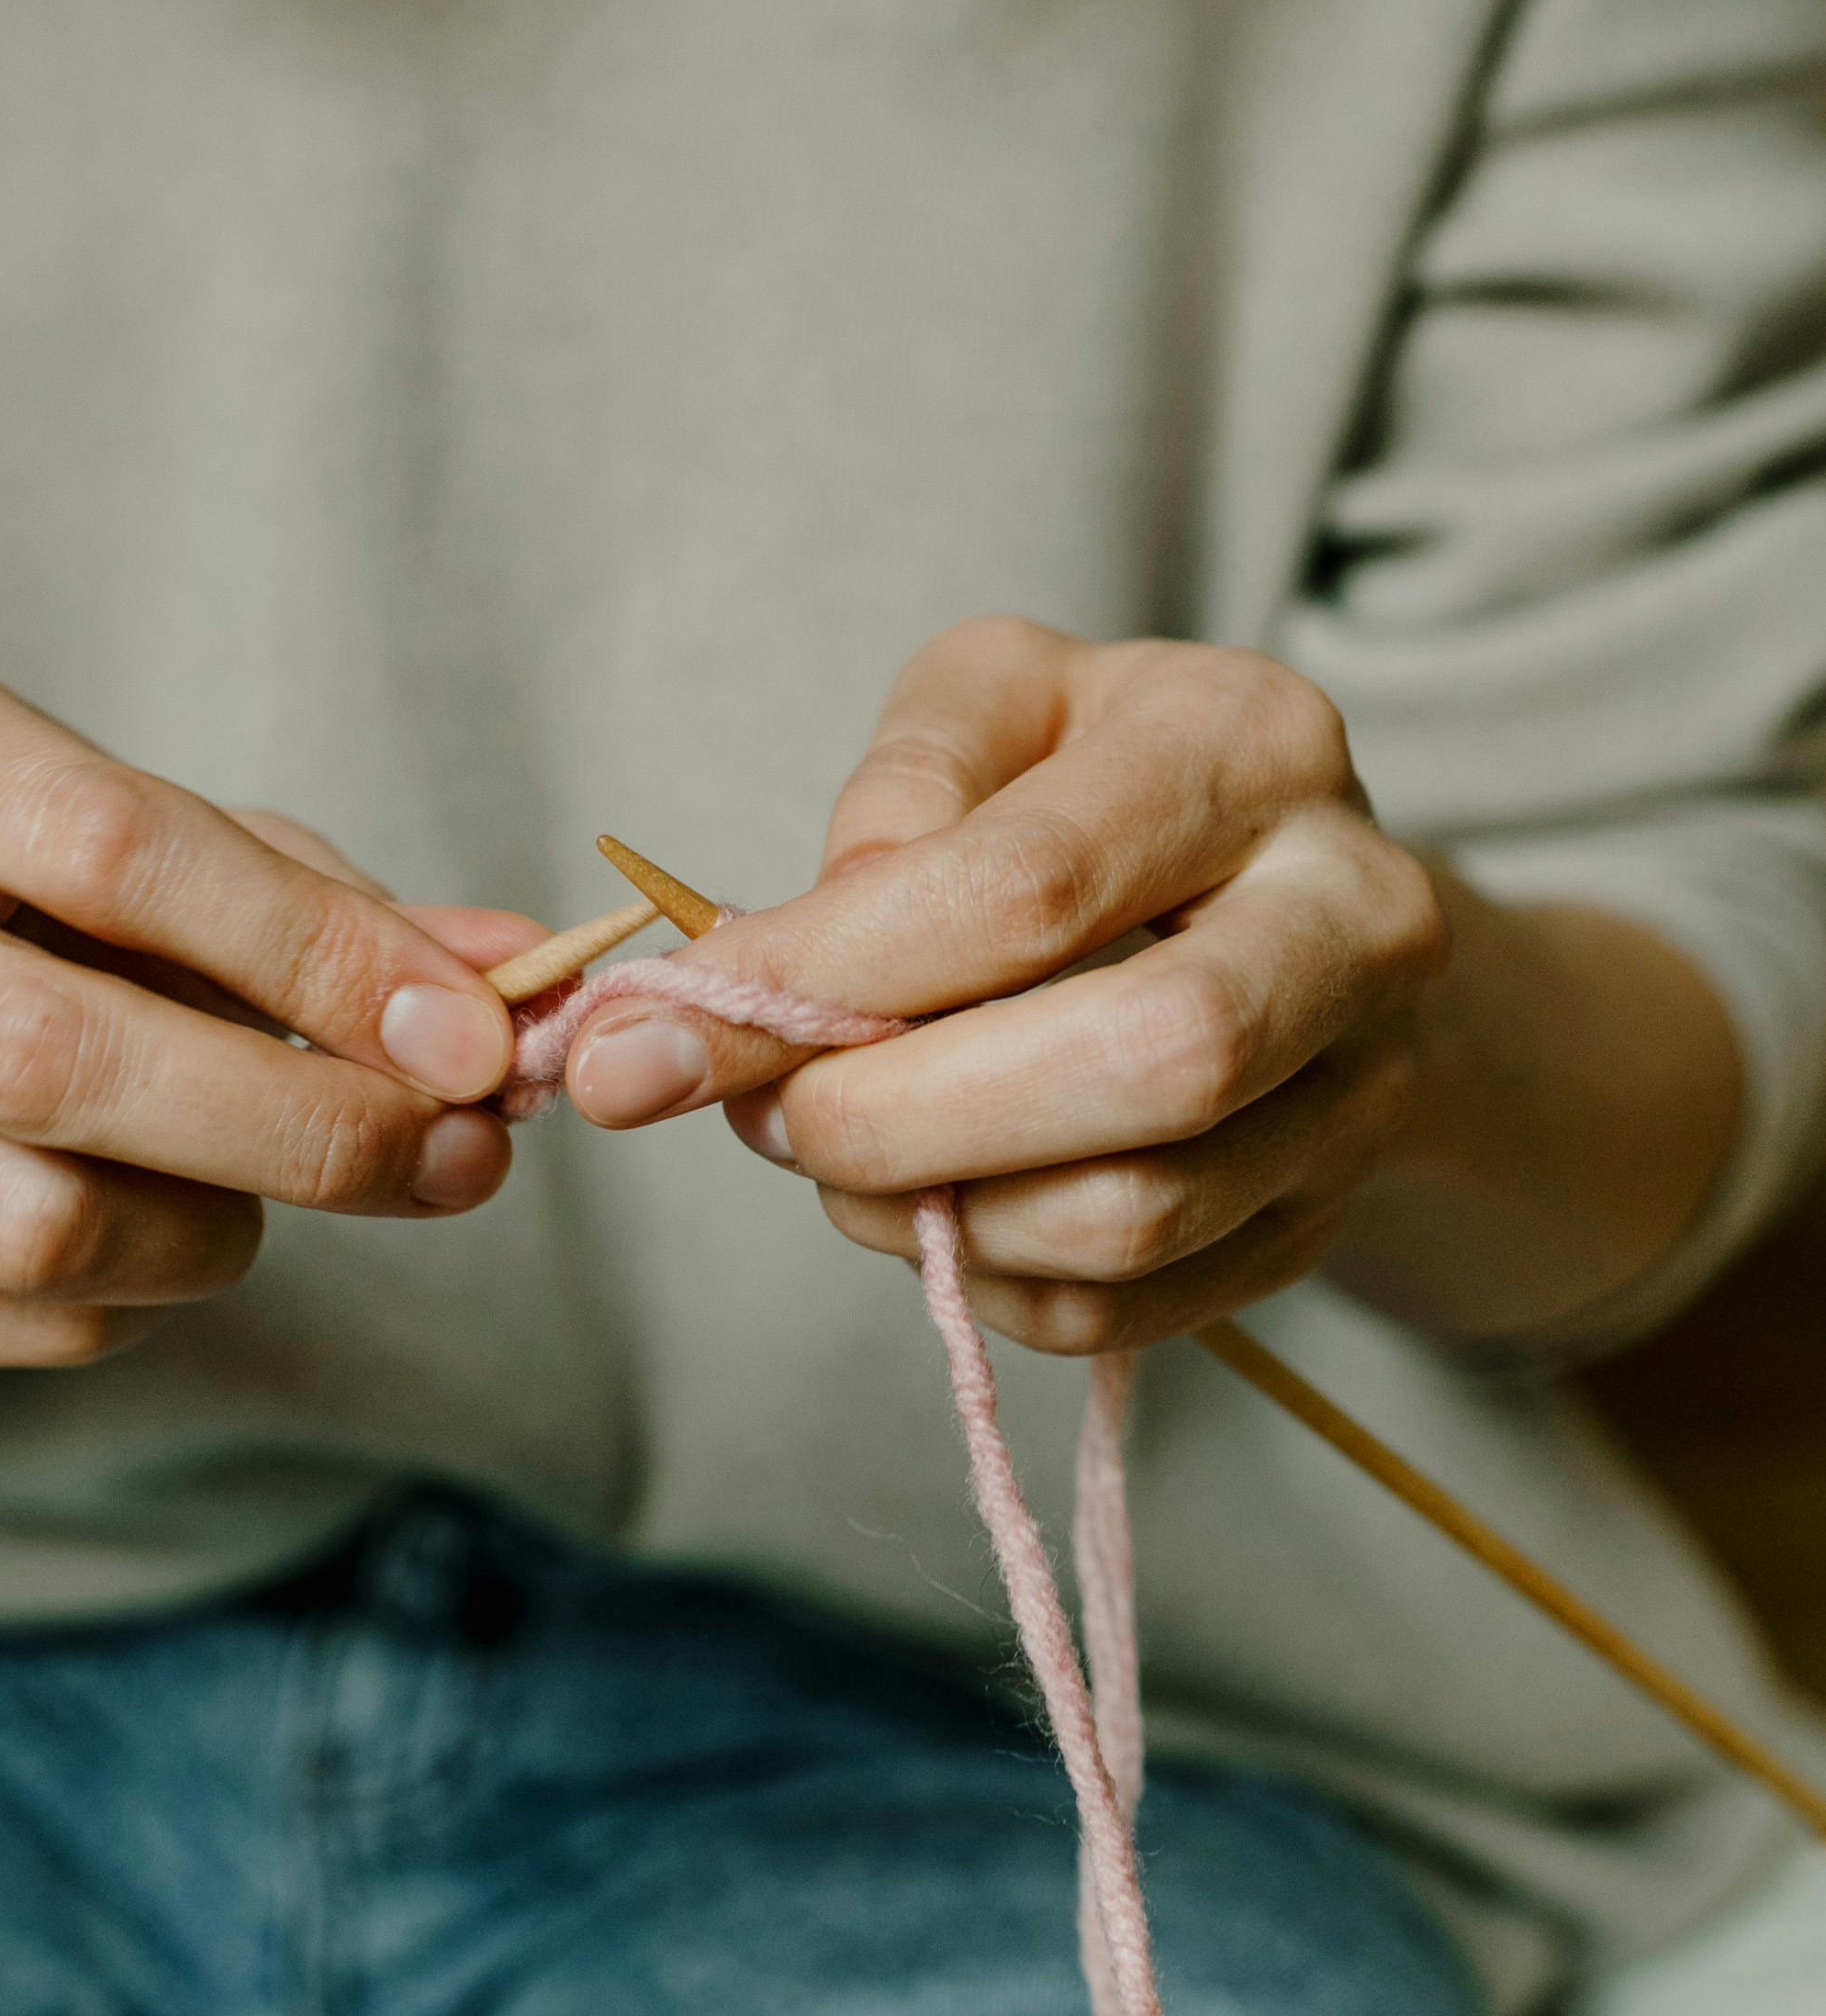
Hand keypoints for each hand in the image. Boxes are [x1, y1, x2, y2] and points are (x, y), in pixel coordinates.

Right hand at [0, 665, 535, 1363]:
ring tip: (267, 1199)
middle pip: (53, 1051)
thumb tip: (521, 985)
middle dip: (296, 1122)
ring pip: (27, 1217)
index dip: (316, 957)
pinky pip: (4, 1315)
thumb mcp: (193, 860)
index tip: (472, 1040)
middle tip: (449, 1158)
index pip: (116, 849)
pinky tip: (160, 1239)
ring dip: (210, 1231)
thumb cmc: (53, 907)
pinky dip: (133, 1300)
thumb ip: (348, 918)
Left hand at [567, 619, 1449, 1352]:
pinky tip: (930, 1206)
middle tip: (766, 1118)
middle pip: (1146, 1063)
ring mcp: (1359, 1088)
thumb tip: (782, 962)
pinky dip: (986, 1283)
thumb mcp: (997, 707)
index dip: (828, 974)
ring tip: (838, 1156)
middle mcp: (1353, 917)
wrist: (1295, 906)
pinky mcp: (1318, 1221)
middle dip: (905, 1118)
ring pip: (1133, 1213)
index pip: (1032, 887)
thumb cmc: (1105, 788)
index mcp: (1253, 747)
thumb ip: (897, 796)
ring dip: (934, 1213)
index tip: (658, 1029)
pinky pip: (1127, 1308)